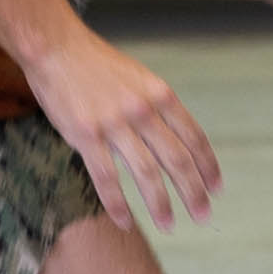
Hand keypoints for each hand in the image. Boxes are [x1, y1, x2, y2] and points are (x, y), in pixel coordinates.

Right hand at [30, 26, 222, 232]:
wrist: (56, 48)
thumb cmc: (96, 65)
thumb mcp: (139, 78)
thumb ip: (156, 106)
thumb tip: (174, 139)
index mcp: (160, 94)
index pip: (194, 137)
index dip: (208, 166)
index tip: (216, 189)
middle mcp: (143, 110)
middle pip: (177, 160)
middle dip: (193, 192)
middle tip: (203, 215)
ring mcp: (114, 124)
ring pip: (146, 174)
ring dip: (160, 204)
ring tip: (169, 225)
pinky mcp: (86, 135)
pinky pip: (107, 179)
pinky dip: (118, 205)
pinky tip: (126, 222)